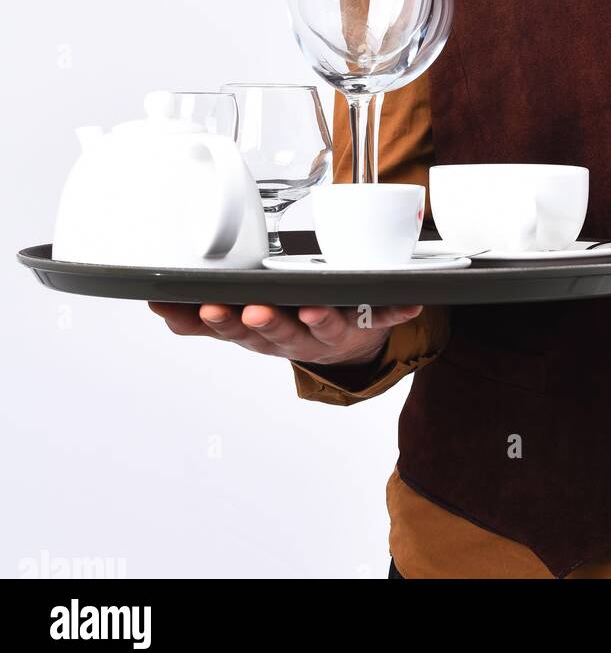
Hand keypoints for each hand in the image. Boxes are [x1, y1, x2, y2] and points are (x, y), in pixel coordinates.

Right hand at [147, 300, 422, 368]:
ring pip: (323, 330)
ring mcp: (332, 332)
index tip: (210, 308)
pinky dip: (395, 312)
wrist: (343, 347)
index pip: (236, 331)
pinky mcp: (368, 324)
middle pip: (278, 334)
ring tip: (314, 308)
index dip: (222, 323)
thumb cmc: (288, 325)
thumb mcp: (241, 327)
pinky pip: (383, 317)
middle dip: (265, 323)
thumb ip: (199, 319)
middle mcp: (295, 337)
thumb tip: (159, 305)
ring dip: (319, 321)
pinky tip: (409, 305)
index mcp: (263, 334)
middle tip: (253, 310)